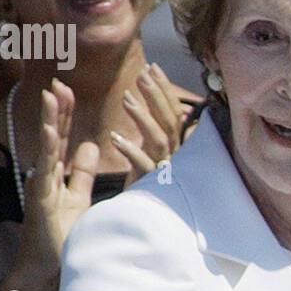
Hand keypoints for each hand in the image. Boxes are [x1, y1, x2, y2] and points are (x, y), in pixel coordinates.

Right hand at [14, 79, 98, 283]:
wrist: (48, 269)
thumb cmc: (62, 237)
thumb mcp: (79, 197)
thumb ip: (82, 172)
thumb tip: (91, 145)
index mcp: (57, 174)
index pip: (64, 137)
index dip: (66, 113)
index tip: (68, 88)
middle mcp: (46, 176)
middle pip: (54, 136)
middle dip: (57, 108)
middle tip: (58, 80)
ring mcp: (41, 187)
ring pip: (47, 148)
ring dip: (51, 120)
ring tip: (51, 94)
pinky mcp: (40, 200)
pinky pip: (45, 171)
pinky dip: (48, 150)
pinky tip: (51, 131)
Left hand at [112, 62, 196, 182]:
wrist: (143, 223)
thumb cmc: (146, 188)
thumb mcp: (153, 155)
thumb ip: (157, 131)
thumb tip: (163, 106)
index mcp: (174, 147)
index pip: (174, 112)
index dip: (164, 89)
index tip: (152, 67)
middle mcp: (174, 157)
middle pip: (169, 121)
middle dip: (156, 95)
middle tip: (142, 73)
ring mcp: (164, 172)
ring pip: (159, 140)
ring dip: (143, 118)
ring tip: (126, 99)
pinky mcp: (151, 188)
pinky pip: (142, 167)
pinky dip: (130, 151)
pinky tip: (115, 138)